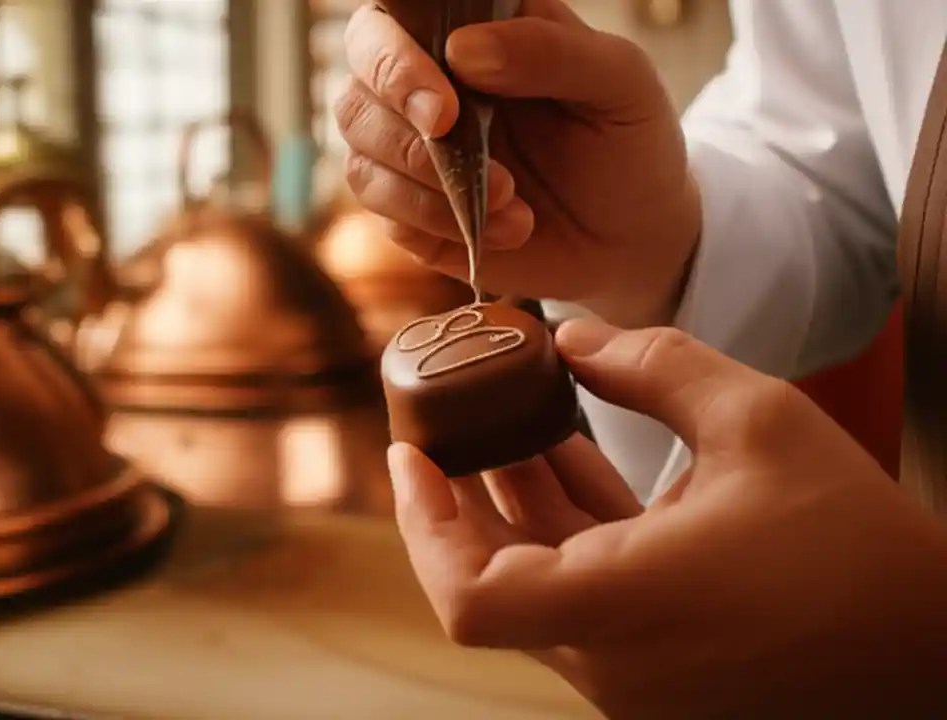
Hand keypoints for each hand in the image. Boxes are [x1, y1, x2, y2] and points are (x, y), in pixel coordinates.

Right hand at [336, 0, 700, 327]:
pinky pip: (384, 212)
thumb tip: (462, 48)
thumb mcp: (618, 83)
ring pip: (360, 151)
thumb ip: (549, 49)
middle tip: (450, 132)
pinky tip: (508, 228)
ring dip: (426, 180)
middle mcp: (427, 85)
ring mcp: (412, 152)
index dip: (394, 50)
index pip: (393, 14)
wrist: (636, 240)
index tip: (445, 89)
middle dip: (398, 115)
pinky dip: (439, 221)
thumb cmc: (628, 145)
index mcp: (470, 32)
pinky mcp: (410, 213)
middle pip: (359, 81)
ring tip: (511, 197)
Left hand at [388, 320, 946, 718]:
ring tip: (509, 418)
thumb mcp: (760, 421)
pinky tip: (565, 457)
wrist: (933, 648)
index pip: (468, 597)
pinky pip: (583, 599)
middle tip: (451, 417)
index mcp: (624, 608)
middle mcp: (613, 662)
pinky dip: (567, 534)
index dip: (422, 526)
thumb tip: (573, 338)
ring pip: (538, 585)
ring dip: (518, 504)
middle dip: (465, 494)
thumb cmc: (857, 542)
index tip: (412, 454)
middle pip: (491, 580)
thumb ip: (653, 364)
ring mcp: (634, 679)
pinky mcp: (658, 676)